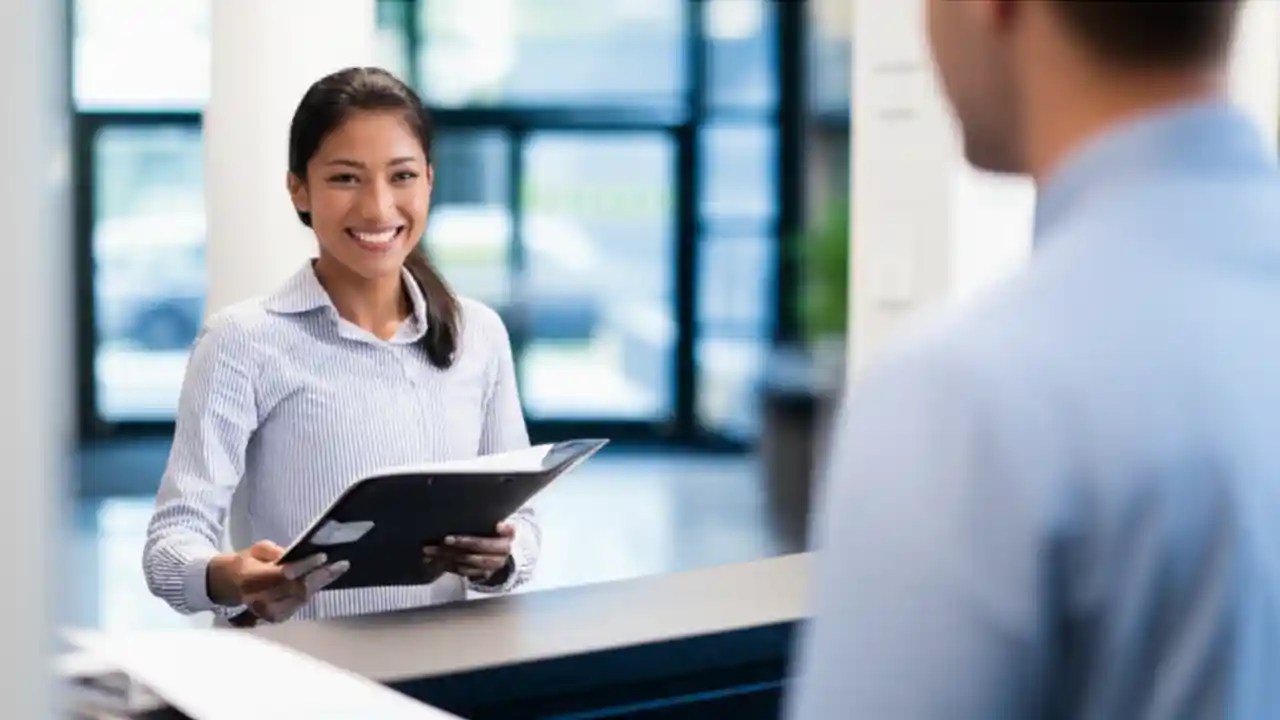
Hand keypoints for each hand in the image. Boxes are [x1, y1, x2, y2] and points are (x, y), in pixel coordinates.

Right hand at [207, 540, 349, 622]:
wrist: (229, 585)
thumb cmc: (246, 563)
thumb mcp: (257, 549)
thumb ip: (276, 551)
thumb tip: (298, 555)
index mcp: (251, 579)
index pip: (283, 574)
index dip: (305, 566)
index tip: (323, 556)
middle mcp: (260, 599)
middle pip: (297, 589)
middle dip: (321, 576)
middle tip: (341, 564)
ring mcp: (268, 612)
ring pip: (302, 599)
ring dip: (321, 583)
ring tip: (337, 570)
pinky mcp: (276, 618)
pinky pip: (300, 604)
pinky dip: (313, 591)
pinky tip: (324, 580)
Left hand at [422, 521, 514, 582]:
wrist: (504, 554)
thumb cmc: (501, 536)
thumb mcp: (507, 530)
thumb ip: (506, 528)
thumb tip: (499, 526)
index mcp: (504, 547)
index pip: (482, 544)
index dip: (465, 542)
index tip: (447, 539)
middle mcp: (496, 561)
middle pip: (468, 556)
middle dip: (448, 551)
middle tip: (431, 546)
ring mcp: (486, 571)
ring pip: (461, 565)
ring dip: (442, 559)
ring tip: (427, 552)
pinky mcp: (477, 576)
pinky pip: (459, 571)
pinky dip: (445, 566)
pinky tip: (432, 561)